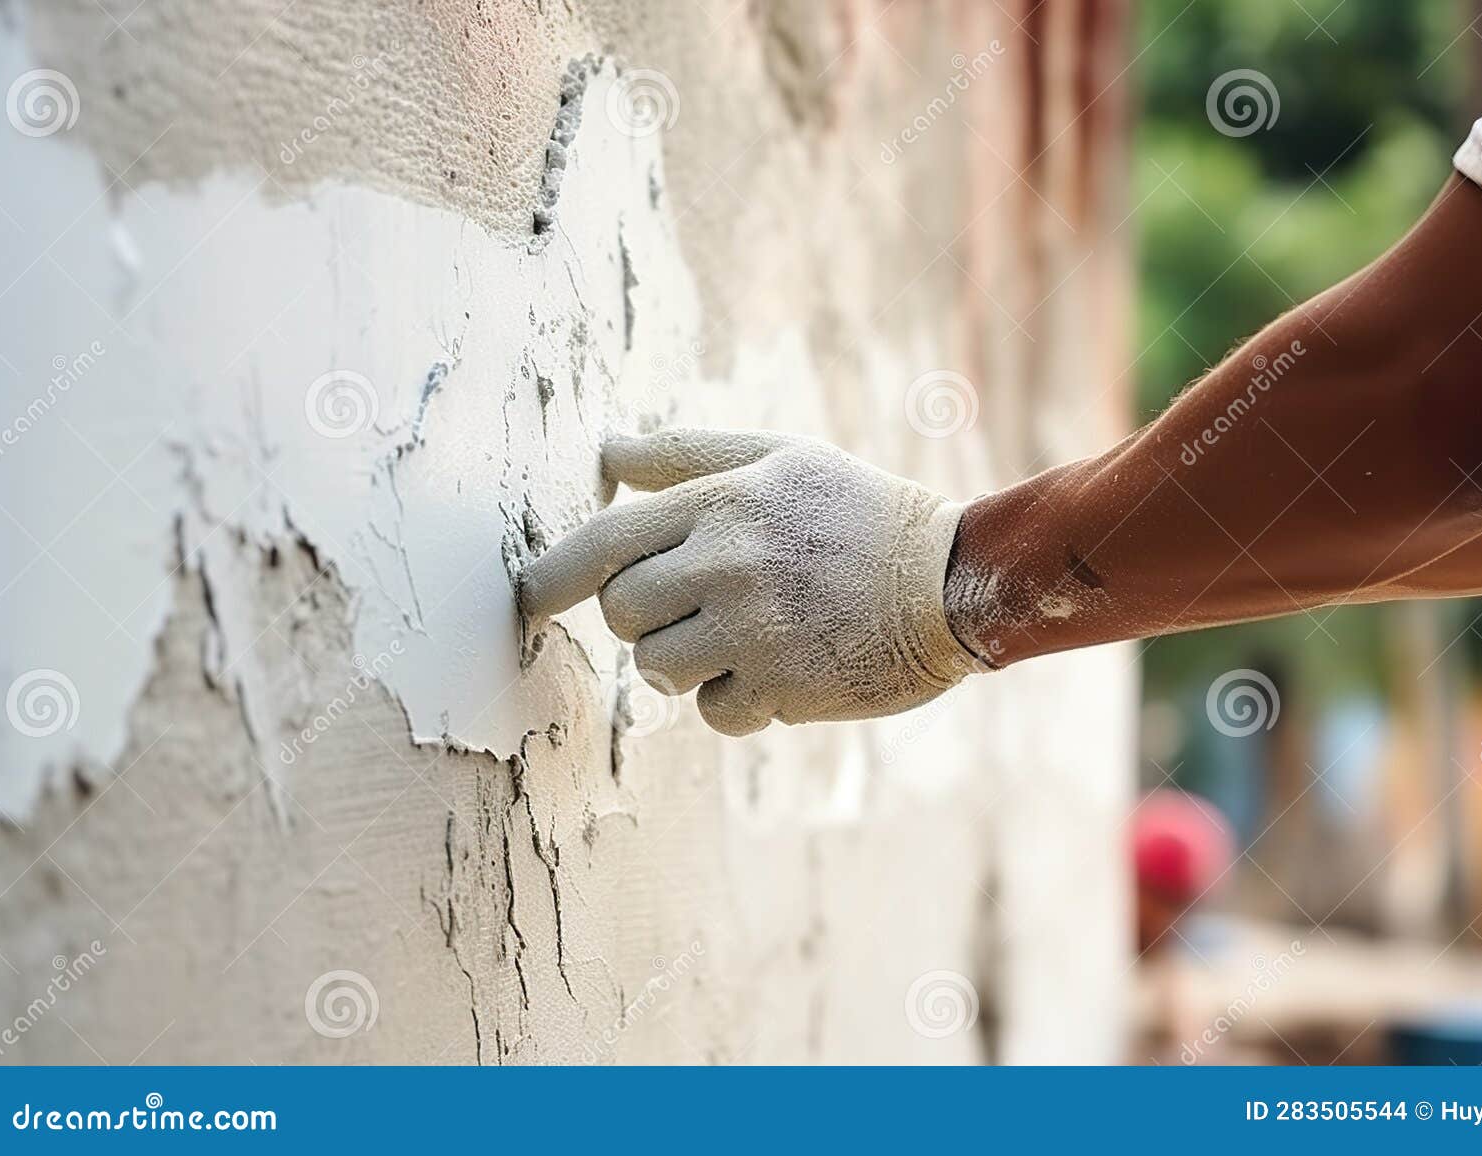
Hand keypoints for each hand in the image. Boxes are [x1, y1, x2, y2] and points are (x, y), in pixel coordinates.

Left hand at [519, 429, 981, 734]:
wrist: (953, 581)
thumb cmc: (859, 513)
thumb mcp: (781, 459)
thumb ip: (689, 455)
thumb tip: (607, 450)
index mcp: (723, 503)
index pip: (604, 542)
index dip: (553, 574)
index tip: (528, 597)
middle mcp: (729, 565)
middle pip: (622, 612)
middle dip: (642, 616)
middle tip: (693, 606)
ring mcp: (755, 631)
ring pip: (659, 667)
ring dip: (687, 661)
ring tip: (742, 637)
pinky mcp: (782, 688)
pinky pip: (714, 711)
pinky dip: (736, 700)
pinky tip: (781, 668)